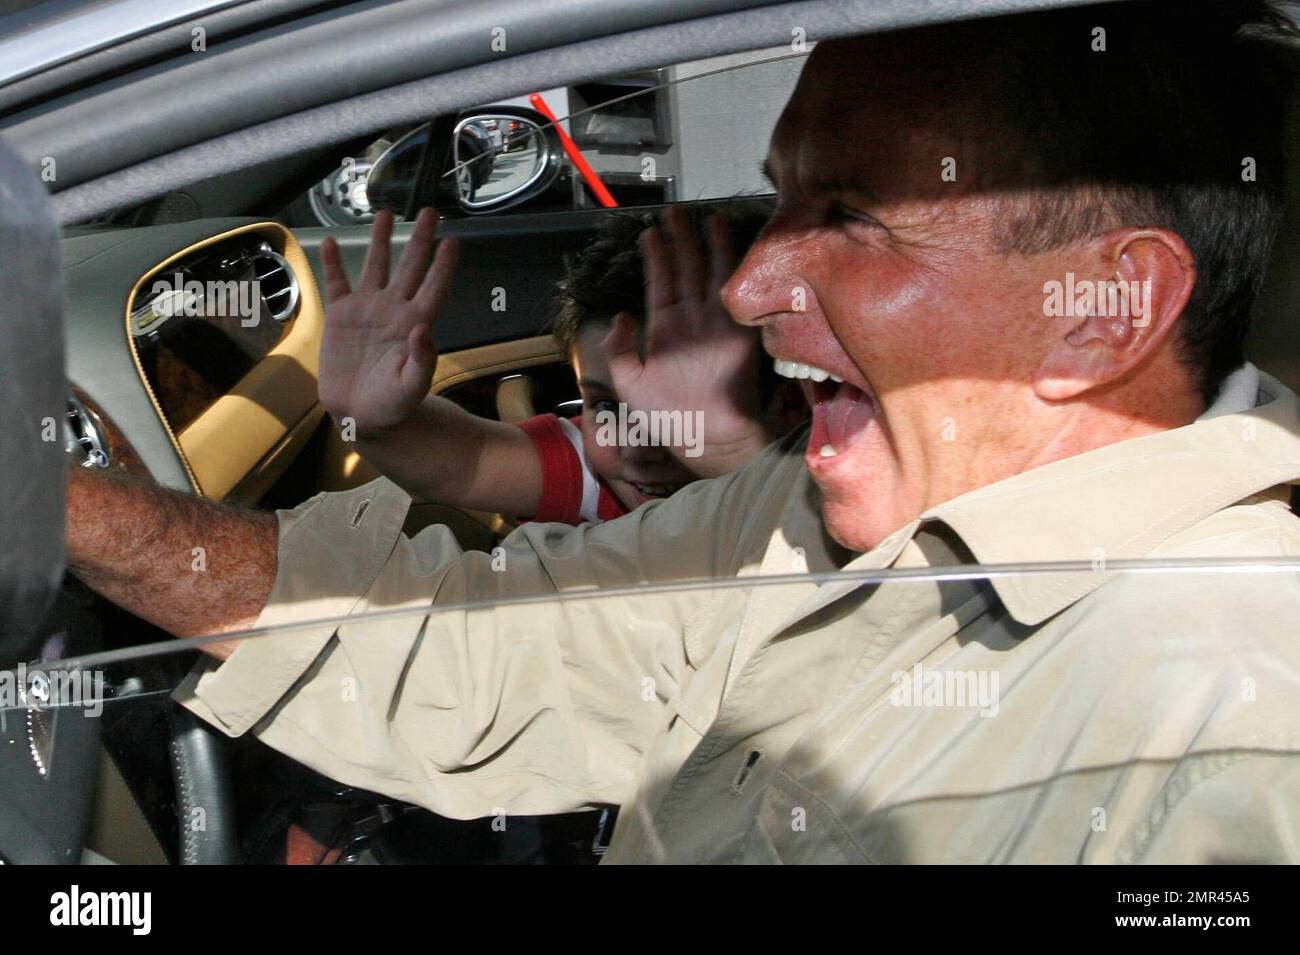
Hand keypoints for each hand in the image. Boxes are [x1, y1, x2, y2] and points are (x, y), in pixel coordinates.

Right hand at [318, 208, 458, 432]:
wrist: (359, 414)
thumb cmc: (393, 405)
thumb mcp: (412, 388)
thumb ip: (422, 361)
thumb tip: (424, 330)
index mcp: (415, 324)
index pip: (433, 288)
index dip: (443, 265)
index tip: (453, 240)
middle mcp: (394, 310)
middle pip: (409, 267)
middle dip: (420, 239)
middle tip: (429, 211)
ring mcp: (367, 309)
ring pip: (376, 265)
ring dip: (381, 239)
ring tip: (386, 213)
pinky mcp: (341, 316)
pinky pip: (336, 283)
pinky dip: (332, 263)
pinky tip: (329, 242)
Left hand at [603, 206, 768, 477]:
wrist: (707, 438)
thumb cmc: (668, 418)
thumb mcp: (630, 384)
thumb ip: (620, 350)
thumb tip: (621, 316)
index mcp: (666, 331)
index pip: (660, 284)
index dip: (656, 258)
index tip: (650, 232)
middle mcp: (690, 321)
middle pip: (685, 271)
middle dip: (680, 241)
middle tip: (675, 212)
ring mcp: (715, 323)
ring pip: (708, 273)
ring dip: (703, 245)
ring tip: (698, 217)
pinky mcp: (739, 329)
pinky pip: (733, 290)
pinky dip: (730, 264)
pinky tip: (726, 241)